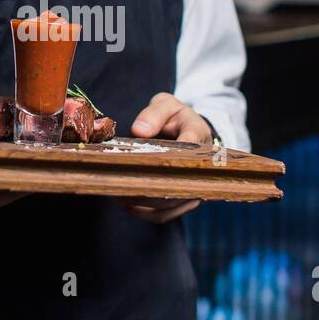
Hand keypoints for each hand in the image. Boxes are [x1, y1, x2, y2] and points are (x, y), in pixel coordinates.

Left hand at [120, 93, 211, 223]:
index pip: (187, 147)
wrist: (191, 134)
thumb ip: (154, 113)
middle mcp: (202, 166)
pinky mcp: (185, 201)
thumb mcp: (166, 105)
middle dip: (145, 184)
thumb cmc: (176, 118)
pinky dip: (143, 212)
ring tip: (116, 192)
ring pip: (168, 204)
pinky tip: (124, 203)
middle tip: (117, 181)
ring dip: (140, 201)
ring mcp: (195, 186)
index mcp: (198, 135)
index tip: (139, 160)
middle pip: (175, 183)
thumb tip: (138, 131)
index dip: (164, 157)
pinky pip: (164, 214)